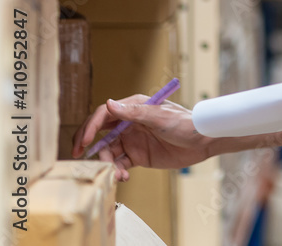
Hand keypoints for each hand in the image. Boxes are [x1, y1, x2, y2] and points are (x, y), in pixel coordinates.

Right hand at [72, 94, 213, 180]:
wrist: (204, 142)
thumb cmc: (185, 123)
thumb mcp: (160, 117)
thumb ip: (134, 113)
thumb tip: (109, 104)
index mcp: (134, 107)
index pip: (104, 114)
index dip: (90, 126)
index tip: (84, 141)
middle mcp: (130, 122)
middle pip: (100, 133)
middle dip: (87, 144)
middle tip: (77, 156)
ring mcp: (132, 139)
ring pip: (108, 152)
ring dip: (107, 163)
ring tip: (117, 173)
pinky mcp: (137, 155)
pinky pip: (119, 164)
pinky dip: (117, 171)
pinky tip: (123, 177)